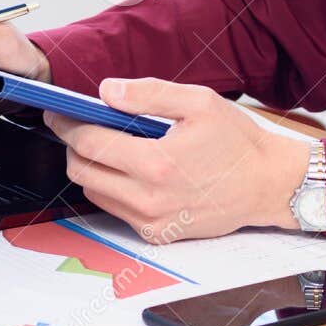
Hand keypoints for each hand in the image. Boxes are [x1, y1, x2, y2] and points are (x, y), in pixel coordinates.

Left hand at [44, 77, 311, 242]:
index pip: (90, 144)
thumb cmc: (237, 142)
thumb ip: (148, 94)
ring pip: (95, 193)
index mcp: (157, 163)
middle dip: (74, 146)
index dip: (67, 125)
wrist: (267, 185)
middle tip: (78, 126)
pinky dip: (112, 187)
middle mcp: (149, 199)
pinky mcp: (157, 234)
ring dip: (92, 167)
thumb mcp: (198, 102)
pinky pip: (116, 209)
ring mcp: (151, 221)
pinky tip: (131, 168)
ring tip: (108, 145)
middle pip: (83, 171)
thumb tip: (106, 91)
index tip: (58, 112)